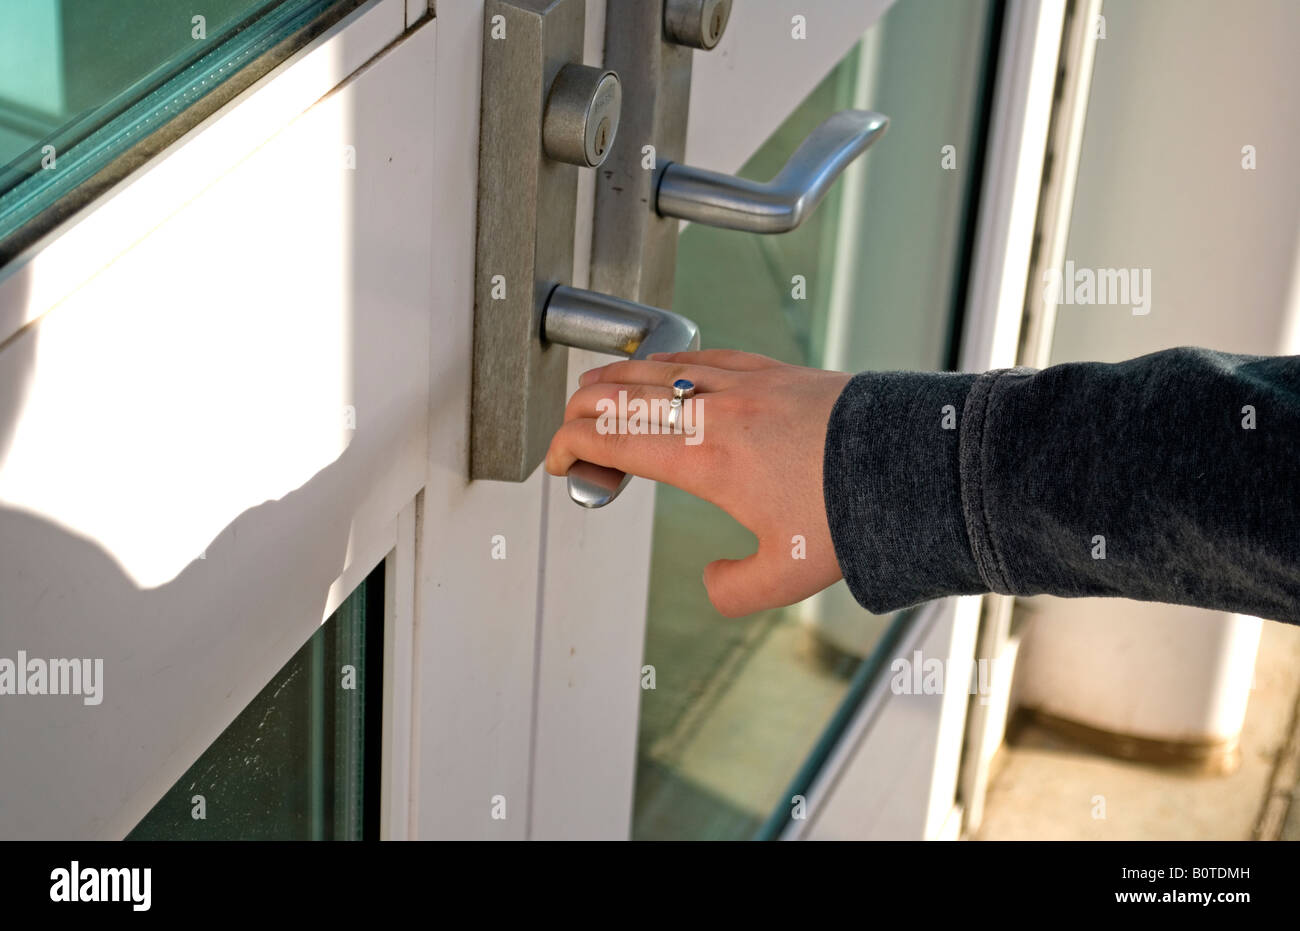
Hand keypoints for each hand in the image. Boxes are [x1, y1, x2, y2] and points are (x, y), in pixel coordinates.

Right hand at [545, 349, 851, 616]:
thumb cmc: (852, 511)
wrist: (908, 459)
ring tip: (596, 389)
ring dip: (616, 378)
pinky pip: (702, 356)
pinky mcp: (772, 370)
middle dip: (580, 410)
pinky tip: (667, 366)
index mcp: (705, 461)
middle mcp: (716, 414)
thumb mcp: (787, 576)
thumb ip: (734, 589)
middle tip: (568, 429)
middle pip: (622, 396)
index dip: (570, 446)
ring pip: (658, 368)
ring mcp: (743, 385)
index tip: (559, 460)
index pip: (613, 441)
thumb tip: (711, 582)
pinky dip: (667, 361)